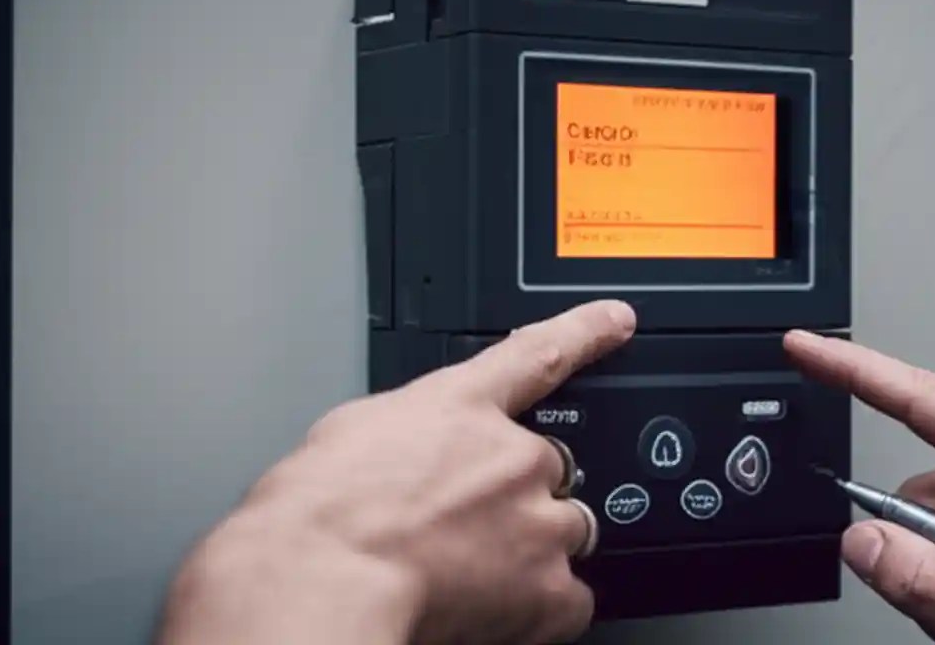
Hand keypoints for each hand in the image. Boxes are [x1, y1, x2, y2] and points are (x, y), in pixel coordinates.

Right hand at [160, 300, 636, 644]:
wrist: (322, 574)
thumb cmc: (317, 510)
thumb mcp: (354, 434)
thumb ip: (408, 433)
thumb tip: (407, 455)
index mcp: (464, 405)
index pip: (540, 352)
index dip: (586, 332)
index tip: (617, 320)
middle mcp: (516, 457)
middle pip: (551, 472)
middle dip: (518, 498)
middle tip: (464, 531)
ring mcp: (539, 522)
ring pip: (566, 532)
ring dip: (532, 552)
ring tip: (471, 577)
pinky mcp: (546, 589)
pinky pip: (569, 601)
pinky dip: (541, 611)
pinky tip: (497, 615)